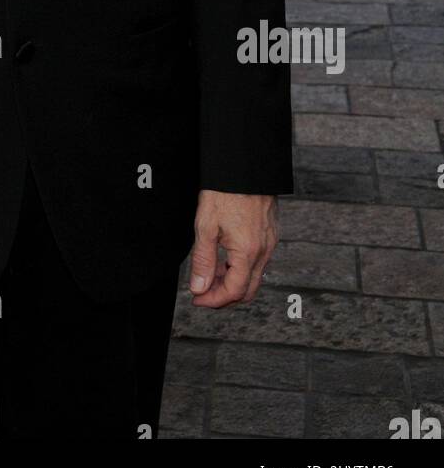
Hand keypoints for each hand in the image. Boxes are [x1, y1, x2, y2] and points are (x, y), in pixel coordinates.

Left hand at [188, 190, 277, 308]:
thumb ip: (202, 260)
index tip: (197, 298)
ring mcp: (269, 243)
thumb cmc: (225, 191)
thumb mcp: (206, 226)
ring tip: (210, 274)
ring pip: (253, 277)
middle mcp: (264, 251)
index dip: (214, 300)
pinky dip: (241, 268)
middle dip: (224, 297)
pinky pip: (258, 262)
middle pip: (247, 290)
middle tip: (202, 292)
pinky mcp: (270, 234)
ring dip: (232, 282)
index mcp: (248, 252)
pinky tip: (224, 259)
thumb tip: (199, 288)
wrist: (245, 166)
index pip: (234, 292)